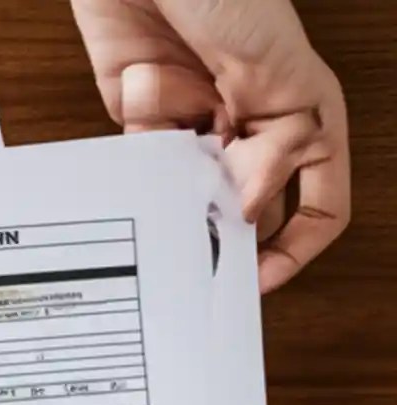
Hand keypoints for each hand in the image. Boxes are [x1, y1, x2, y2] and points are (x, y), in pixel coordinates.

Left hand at [71, 0, 350, 292]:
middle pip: (245, 203)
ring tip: (173, 163)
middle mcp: (251, 120)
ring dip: (176, 185)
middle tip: (199, 255)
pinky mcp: (143, 110)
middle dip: (223, 224)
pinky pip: (144, 159)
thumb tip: (251, 208)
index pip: (318, 201)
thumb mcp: (274, 69)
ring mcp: (196, 118)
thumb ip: (273, 141)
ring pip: (189, 187)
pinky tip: (146, 110)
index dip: (295, 246)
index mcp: (302, 110)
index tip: (259, 279)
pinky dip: (141, 159)